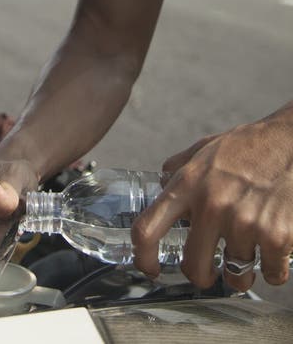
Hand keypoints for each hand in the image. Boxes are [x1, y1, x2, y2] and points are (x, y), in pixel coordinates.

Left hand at [131, 103, 292, 291]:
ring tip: (248, 252)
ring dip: (242, 272)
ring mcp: (244, 223)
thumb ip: (179, 167)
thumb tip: (161, 183)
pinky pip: (271, 275)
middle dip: (202, 276)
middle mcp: (211, 206)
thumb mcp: (205, 149)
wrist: (291, 142)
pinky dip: (274, 268)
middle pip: (193, 268)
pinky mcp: (276, 237)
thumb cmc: (249, 146)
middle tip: (210, 270)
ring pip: (236, 278)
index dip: (143, 257)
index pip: (148, 228)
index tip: (150, 269)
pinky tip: (274, 247)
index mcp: (188, 185)